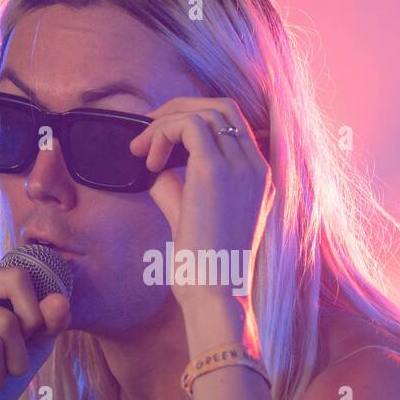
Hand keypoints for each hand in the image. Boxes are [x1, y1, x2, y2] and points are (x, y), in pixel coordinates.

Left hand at [130, 96, 270, 309]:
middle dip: (178, 110)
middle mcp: (256, 166)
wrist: (215, 292)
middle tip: (146, 131)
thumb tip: (157, 166)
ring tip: (141, 152)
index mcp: (258, 177)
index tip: (160, 141)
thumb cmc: (203, 266)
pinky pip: (187, 126)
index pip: (231, 124)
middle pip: (222, 107)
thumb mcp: (191, 216)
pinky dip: (161, 134)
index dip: (193, 120)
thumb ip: (178, 186)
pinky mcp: (215, 171)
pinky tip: (148, 161)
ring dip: (165, 123)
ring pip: (204, 111)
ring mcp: (240, 166)